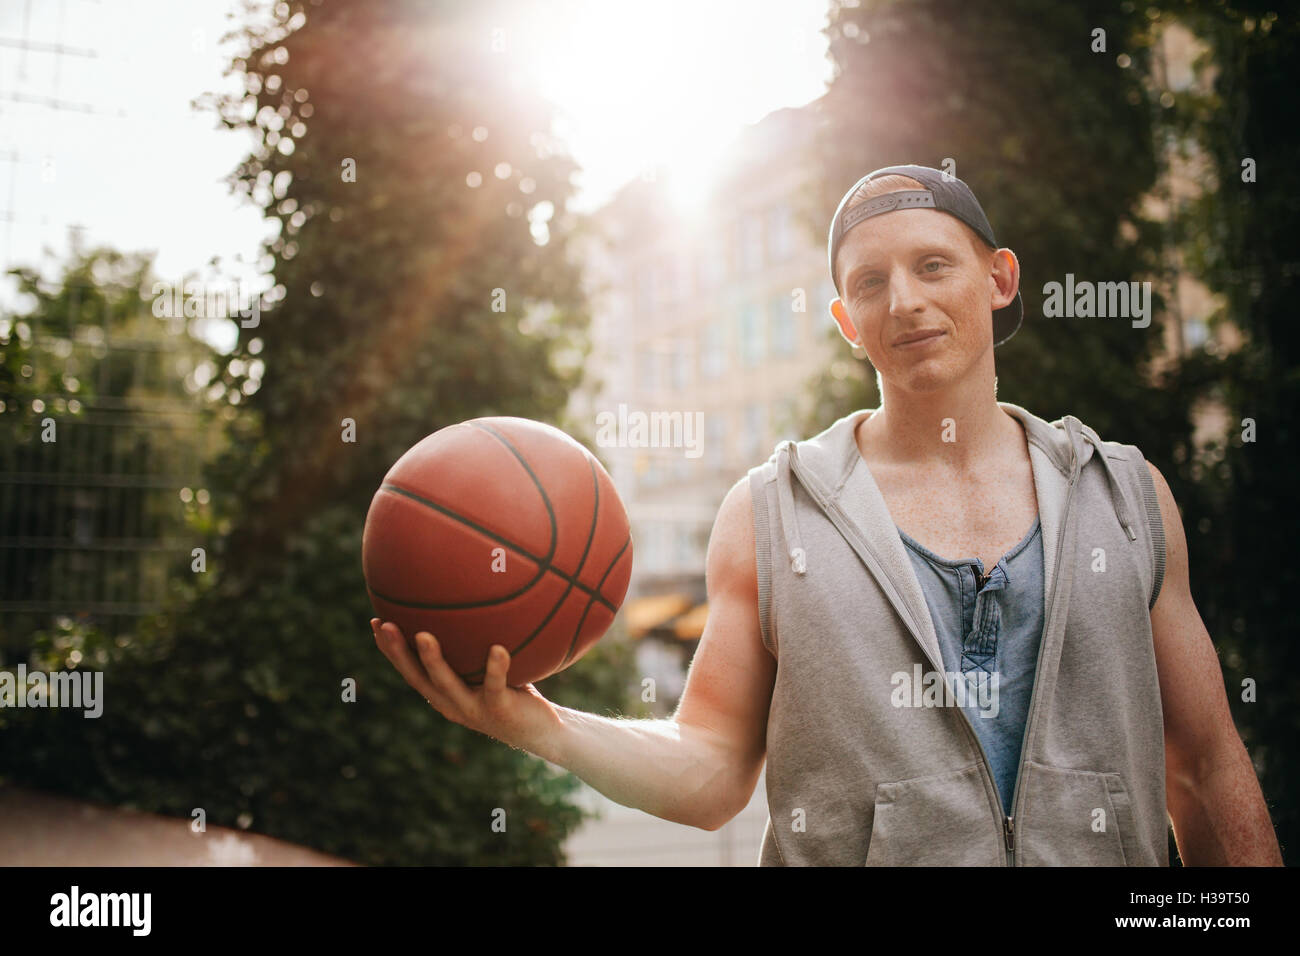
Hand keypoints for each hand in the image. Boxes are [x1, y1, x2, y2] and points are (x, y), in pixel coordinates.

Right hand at [370, 619, 564, 757]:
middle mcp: (451, 703)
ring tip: (424, 636)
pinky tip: (498, 649)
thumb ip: (474, 645)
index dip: (390, 649)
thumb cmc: (513, 692)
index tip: (376, 621)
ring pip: (447, 683)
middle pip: (417, 677)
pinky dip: (496, 667)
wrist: (540, 731)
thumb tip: (472, 599)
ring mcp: (474, 708)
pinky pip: (495, 685)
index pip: (409, 669)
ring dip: (433, 660)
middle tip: (386, 625)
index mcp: (443, 693)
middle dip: (398, 652)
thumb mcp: (487, 668)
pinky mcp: (500, 709)